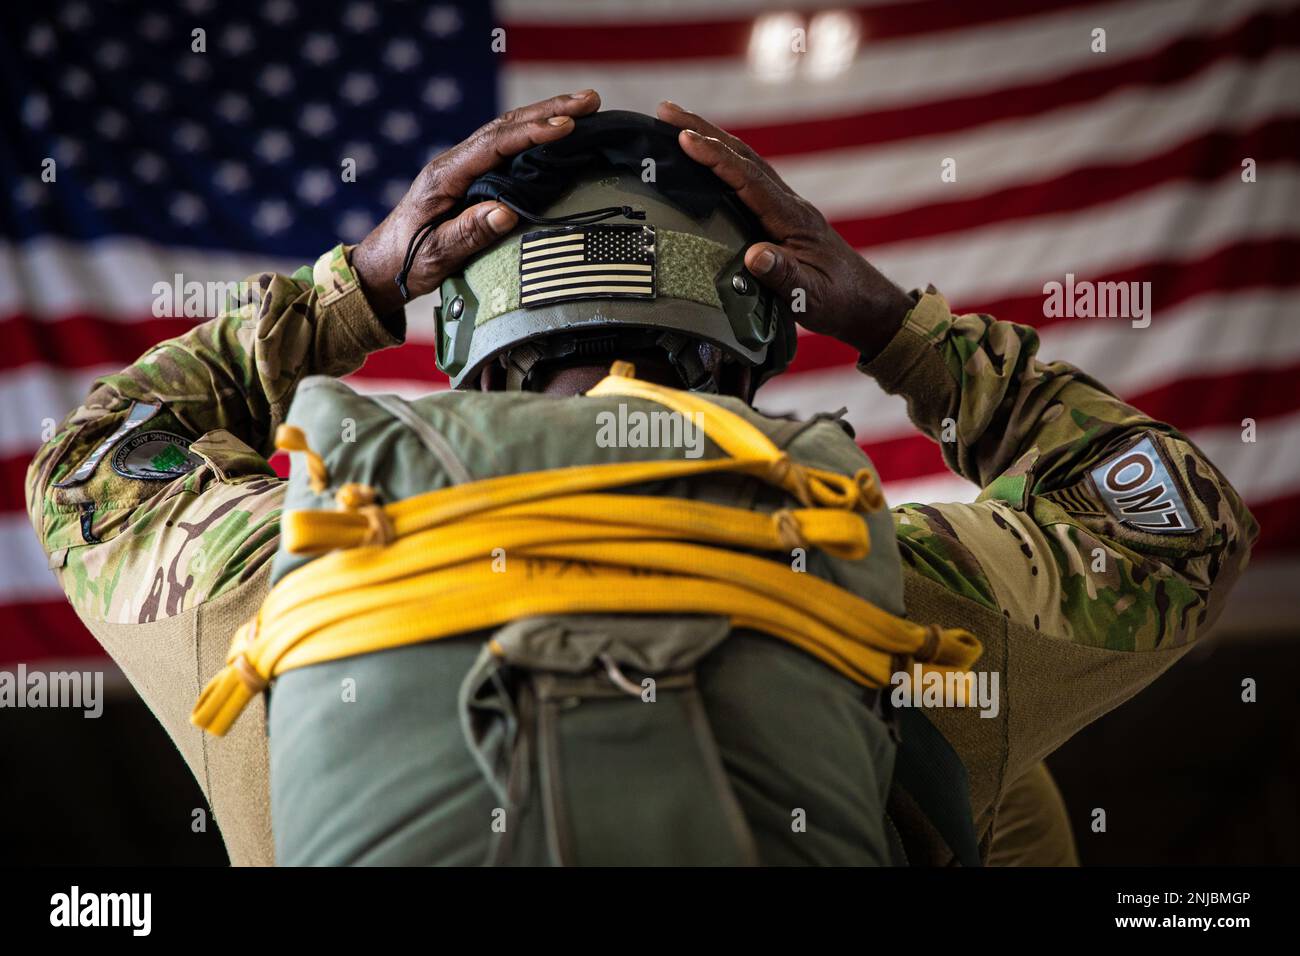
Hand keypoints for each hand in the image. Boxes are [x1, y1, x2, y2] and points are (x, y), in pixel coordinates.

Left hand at [352, 91, 601, 316]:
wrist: (384, 264)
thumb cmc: (407, 261)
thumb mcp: (436, 253)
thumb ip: (469, 233)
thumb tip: (507, 212)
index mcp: (445, 176)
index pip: (494, 144)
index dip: (532, 133)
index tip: (567, 125)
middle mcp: (455, 163)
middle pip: (505, 127)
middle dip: (549, 110)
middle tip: (590, 101)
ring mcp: (463, 167)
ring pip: (507, 131)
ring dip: (546, 115)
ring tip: (586, 106)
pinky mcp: (470, 177)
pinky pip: (506, 148)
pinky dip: (535, 134)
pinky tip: (559, 131)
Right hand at [656, 101, 912, 360]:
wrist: (865, 303)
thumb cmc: (838, 300)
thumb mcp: (811, 296)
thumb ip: (785, 276)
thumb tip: (755, 257)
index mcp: (793, 218)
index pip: (749, 179)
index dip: (716, 158)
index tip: (685, 139)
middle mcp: (789, 204)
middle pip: (744, 157)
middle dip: (705, 131)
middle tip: (666, 110)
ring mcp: (786, 208)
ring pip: (746, 163)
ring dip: (712, 140)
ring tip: (677, 124)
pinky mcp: (782, 217)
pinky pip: (748, 180)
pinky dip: (724, 162)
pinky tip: (707, 160)